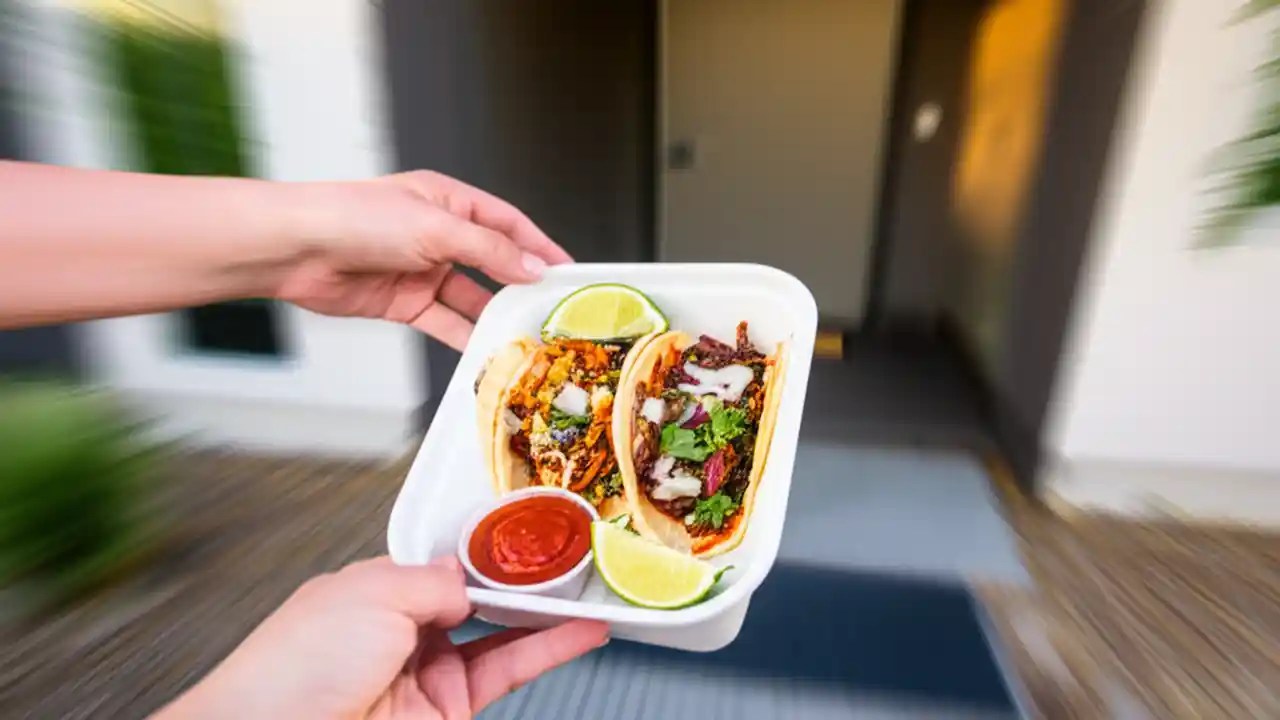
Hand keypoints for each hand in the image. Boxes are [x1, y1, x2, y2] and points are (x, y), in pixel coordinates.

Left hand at [157, 556, 607, 719]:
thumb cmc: (292, 669)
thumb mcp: (369, 594)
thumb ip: (431, 580)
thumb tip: (466, 579)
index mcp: (372, 592)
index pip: (441, 564)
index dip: (484, 552)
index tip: (527, 536)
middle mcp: (401, 632)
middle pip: (477, 599)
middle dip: (522, 582)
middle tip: (570, 559)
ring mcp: (426, 674)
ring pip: (501, 636)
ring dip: (548, 615)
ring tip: (592, 588)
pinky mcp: (448, 710)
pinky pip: (507, 671)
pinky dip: (549, 651)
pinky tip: (580, 633)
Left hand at [278, 171, 572, 349]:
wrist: (297, 249)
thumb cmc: (356, 218)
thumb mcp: (435, 229)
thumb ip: (488, 251)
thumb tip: (531, 268)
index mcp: (448, 201)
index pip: (507, 224)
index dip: (537, 245)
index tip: (566, 269)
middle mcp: (437, 235)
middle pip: (491, 262)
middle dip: (520, 285)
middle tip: (551, 308)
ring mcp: (421, 270)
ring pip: (470, 297)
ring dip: (494, 315)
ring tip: (523, 335)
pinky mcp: (404, 301)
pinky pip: (444, 321)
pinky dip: (463, 336)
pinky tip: (484, 350)